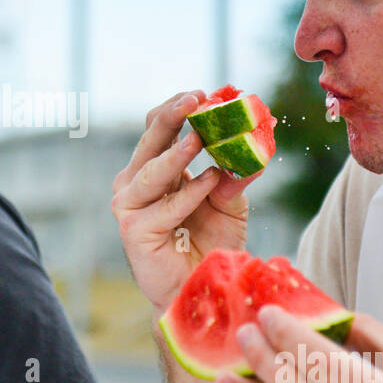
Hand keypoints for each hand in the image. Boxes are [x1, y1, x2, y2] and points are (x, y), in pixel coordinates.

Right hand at [111, 90, 261, 309]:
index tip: (205, 93)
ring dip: (176, 153)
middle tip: (196, 99)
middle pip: (149, 139)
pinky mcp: (133, 231)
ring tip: (198, 138)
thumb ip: (235, 173)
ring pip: (151, 170)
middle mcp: (135, 183)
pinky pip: (163, 206)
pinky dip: (188, 193)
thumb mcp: (230, 202)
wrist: (203, 289)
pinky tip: (210, 182)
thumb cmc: (211, 244)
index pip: (157, 126)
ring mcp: (130, 206)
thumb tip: (253, 141)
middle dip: (172, 116)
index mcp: (155, 168)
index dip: (177, 107)